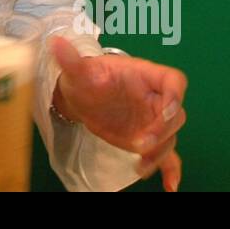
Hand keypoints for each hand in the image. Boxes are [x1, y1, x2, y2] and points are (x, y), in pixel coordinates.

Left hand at [49, 35, 186, 190]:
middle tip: (141, 143)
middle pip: (175, 114)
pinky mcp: (149, 139)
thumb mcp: (78, 70)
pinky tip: (170, 186)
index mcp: (145, 75)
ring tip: (140, 165)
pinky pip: (167, 155)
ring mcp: (153, 120)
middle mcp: (154, 99)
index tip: (165, 111)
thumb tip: (54, 42)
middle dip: (162, 130)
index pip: (173, 81)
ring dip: (159, 152)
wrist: (82, 95)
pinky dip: (171, 170)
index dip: (174, 96)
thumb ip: (70, 59)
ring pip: (170, 138)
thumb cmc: (86, 77)